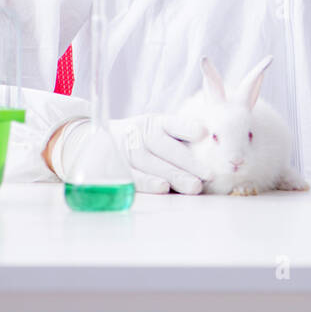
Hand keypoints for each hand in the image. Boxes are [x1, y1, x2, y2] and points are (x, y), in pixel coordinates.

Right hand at [51, 114, 213, 193]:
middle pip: (165, 148)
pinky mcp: (116, 167)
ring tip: (193, 186)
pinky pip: (133, 176)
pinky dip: (148, 182)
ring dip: (173, 175)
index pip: (173, 124)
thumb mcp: (159, 133)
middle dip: (188, 163)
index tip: (204, 133)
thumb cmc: (144, 144)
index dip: (188, 128)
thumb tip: (210, 143)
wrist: (99, 145)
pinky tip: (163, 188)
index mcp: (155, 123)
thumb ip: (182, 138)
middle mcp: (139, 134)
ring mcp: (126, 150)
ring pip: (151, 163)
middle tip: (208, 175)